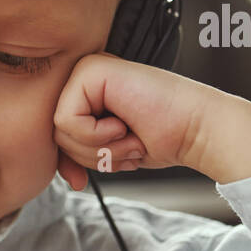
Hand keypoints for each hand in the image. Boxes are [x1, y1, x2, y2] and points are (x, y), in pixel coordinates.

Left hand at [52, 51, 216, 191]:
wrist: (196, 130)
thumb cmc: (162, 138)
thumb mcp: (109, 151)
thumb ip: (79, 153)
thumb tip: (60, 174)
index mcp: (86, 92)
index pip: (55, 135)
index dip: (67, 164)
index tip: (80, 181)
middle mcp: (83, 77)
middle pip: (53, 134)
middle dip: (88, 156)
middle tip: (125, 146)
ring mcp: (86, 69)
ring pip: (59, 129)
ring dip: (97, 148)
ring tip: (129, 135)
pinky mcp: (91, 70)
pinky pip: (67, 120)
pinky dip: (97, 135)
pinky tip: (125, 124)